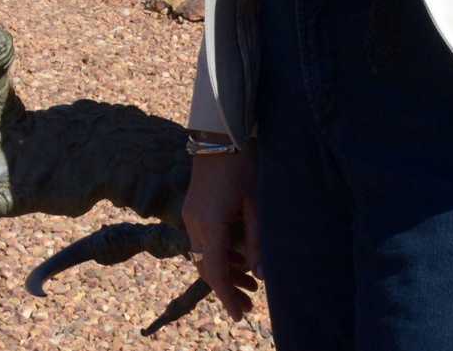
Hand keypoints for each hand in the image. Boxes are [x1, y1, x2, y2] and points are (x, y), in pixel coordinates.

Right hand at [179, 147, 261, 319]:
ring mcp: (191, 216)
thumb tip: (261, 276)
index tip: (238, 316)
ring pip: (204, 256)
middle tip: (250, 306)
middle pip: (207, 268)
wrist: (219, 136)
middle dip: (227, 289)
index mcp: (210, 225)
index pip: (216, 271)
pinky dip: (220, 256)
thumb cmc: (242, 167)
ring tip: (251, 286)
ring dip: (226, 272)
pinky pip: (203, 242)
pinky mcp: (194, 210)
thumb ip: (256, 242)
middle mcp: (194, 224)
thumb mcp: (256, 206)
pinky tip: (239, 259)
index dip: (227, 297)